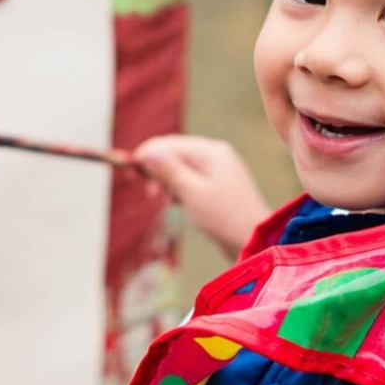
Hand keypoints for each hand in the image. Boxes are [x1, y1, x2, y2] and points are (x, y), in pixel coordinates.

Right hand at [134, 135, 272, 259]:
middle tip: (150, 194)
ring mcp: (219, 170)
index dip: (147, 155)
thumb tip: (148, 150)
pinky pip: (192, 180)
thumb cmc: (224, 217)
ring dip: (168, 181)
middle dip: (157, 170)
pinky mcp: (219, 186)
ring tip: (164, 201)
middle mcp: (215, 155)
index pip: (170, 144)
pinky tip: (177, 203)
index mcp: (211, 152)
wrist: (255, 241)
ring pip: (182, 167)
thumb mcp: (192, 193)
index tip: (129, 173)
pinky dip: (180, 188)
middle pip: (175, 153)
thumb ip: (170, 170)